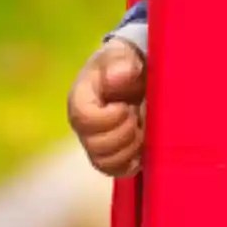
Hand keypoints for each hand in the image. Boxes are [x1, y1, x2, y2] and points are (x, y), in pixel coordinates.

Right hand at [67, 38, 145, 176]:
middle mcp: (85, 125)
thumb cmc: (126, 63)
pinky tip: (145, 145)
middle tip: (138, 115)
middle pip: (96, 146)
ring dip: (130, 148)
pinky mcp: (115, 154)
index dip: (110, 117)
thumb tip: (119, 77)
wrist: (139, 73)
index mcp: (81, 99)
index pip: (84, 119)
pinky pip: (119, 170)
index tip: (126, 105)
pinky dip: (135, 161)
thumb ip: (120, 62)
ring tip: (142, 128)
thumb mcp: (123, 55)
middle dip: (124, 133)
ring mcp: (99, 142)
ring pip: (106, 163)